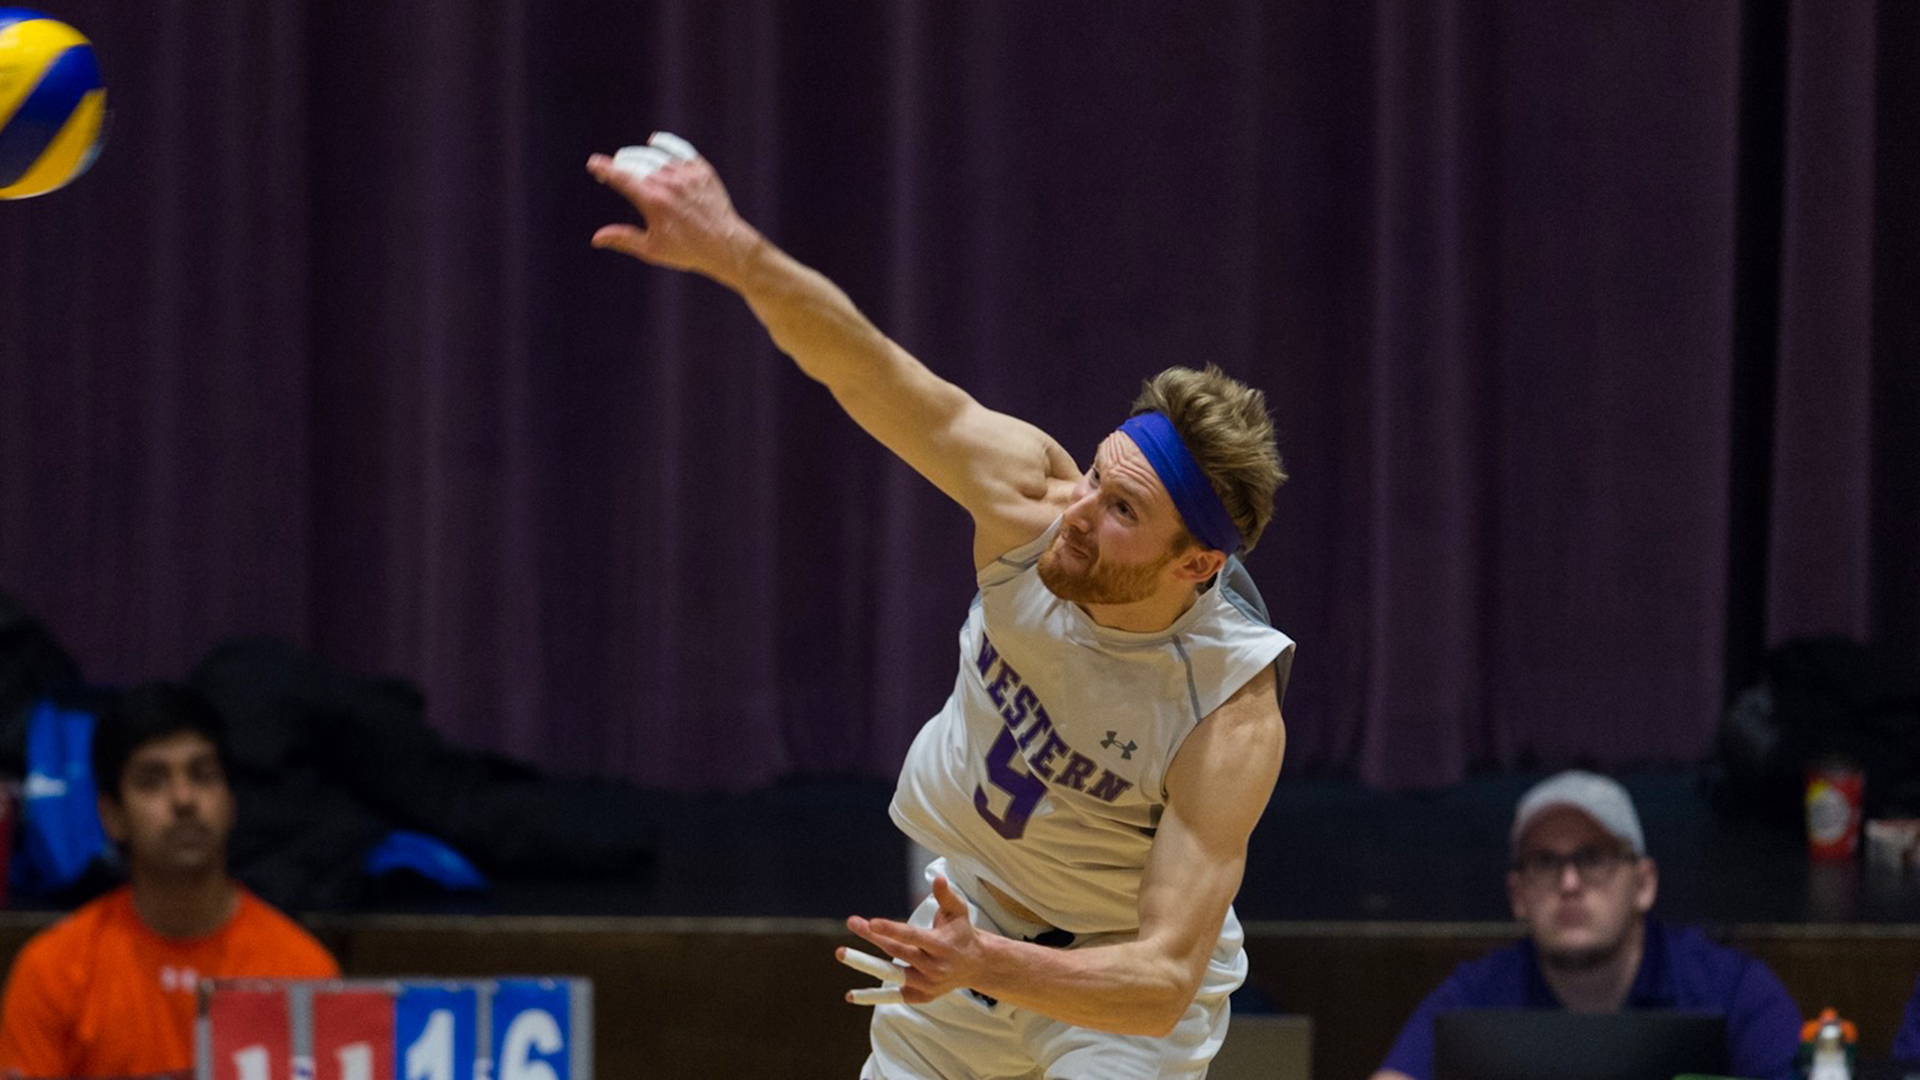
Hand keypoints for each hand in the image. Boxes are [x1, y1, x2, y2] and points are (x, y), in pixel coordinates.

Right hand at [585, 141, 763, 286]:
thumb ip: (623, 239)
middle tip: (609, 170)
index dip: (605, 169)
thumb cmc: (687, 250)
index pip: (622, 178)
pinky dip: (664, 144)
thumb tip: (596, 238)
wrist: (726, 245)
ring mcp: (687, 175)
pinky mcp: (702, 171)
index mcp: (654, 202)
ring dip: (637, 156)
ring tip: (626, 160)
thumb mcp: (652, 250)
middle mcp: (669, 184)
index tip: (593, 162)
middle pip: (635, 164)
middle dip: (618, 164)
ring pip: (654, 157)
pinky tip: (653, 142)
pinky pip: (680, 150)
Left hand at [844, 876, 986, 1004]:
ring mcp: (926, 984)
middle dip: (872, 938)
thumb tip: (938, 878)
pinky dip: (872, 996)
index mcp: (941, 945)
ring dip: (865, 964)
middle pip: (897, 952)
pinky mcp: (920, 996)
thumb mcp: (958, 911)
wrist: (976, 965)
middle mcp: (934, 967)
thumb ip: (946, 896)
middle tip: (852, 922)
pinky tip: (850, 995)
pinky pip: (893, 996)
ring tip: (841, 953)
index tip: (871, 922)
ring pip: (891, 974)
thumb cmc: (961, 932)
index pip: (912, 937)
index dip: (891, 930)